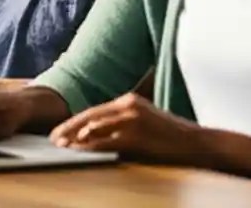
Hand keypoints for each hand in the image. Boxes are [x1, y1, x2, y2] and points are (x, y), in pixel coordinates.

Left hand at [49, 92, 207, 163]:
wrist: (197, 142)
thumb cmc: (169, 135)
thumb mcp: (144, 120)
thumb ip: (121, 122)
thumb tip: (93, 133)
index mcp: (129, 100)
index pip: (94, 110)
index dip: (74, 121)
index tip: (59, 130)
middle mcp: (128, 105)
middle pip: (90, 115)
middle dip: (68, 128)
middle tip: (53, 138)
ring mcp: (133, 119)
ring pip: (95, 126)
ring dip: (75, 136)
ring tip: (62, 145)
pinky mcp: (137, 134)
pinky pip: (108, 141)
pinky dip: (91, 145)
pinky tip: (80, 149)